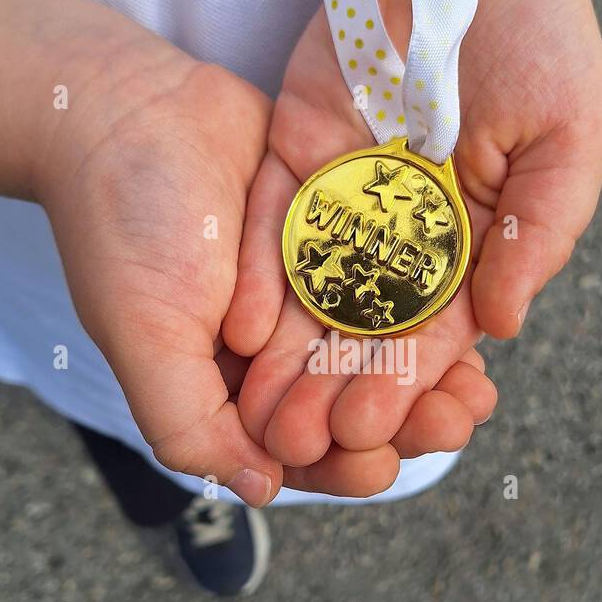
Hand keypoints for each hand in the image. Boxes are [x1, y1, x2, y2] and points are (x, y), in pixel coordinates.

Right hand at [36, 10, 488, 503]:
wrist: (127, 110)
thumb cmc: (124, 227)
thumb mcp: (144, 335)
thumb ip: (190, 421)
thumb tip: (260, 490)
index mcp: (229, 384)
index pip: (296, 447)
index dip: (342, 464)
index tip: (382, 464)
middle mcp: (276, 349)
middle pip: (351, 402)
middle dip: (406, 422)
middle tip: (454, 424)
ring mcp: (311, 294)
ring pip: (381, 349)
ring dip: (431, 374)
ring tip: (478, 390)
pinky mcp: (340, 237)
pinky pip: (395, 279)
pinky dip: (431, 303)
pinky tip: (475, 319)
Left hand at [224, 0, 601, 465]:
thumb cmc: (543, 35)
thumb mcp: (570, 133)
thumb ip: (540, 229)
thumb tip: (504, 326)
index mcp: (472, 243)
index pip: (436, 332)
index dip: (404, 384)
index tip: (373, 430)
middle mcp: (403, 233)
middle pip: (362, 327)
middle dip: (331, 386)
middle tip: (298, 444)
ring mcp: (345, 194)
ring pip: (309, 290)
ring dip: (284, 355)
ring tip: (256, 412)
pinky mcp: (295, 150)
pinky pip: (268, 220)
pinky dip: (253, 274)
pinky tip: (234, 327)